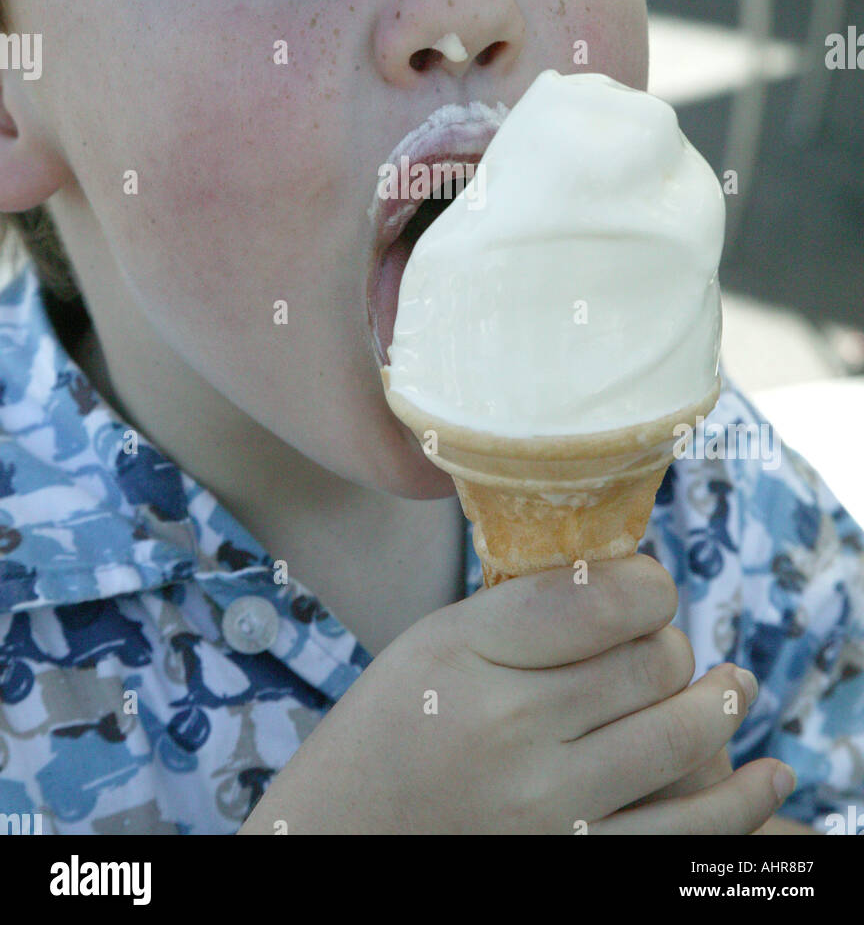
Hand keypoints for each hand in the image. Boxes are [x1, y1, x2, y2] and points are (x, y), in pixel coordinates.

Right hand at [239, 556, 793, 834]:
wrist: (341, 844)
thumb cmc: (389, 728)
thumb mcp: (434, 641)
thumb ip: (523, 609)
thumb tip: (633, 582)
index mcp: (466, 652)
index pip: (601, 595)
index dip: (648, 584)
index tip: (646, 588)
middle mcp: (511, 728)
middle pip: (651, 661)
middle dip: (673, 642)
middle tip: (659, 644)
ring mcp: (548, 809)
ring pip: (683, 734)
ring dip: (723, 703)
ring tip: (734, 688)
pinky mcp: (575, 866)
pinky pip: (685, 832)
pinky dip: (743, 800)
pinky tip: (772, 773)